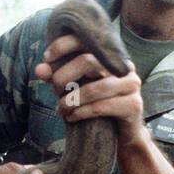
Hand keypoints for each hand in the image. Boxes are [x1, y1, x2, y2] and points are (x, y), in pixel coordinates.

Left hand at [34, 33, 145, 147]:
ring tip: (61, 109)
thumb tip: (40, 69)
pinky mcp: (133, 105)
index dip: (64, 45)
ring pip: (97, 88)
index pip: (87, 39)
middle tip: (55, 91)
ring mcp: (132, 85)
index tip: (47, 58)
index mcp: (110, 57)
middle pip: (89, 61)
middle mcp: (123, 66)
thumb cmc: (97, 105)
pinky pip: (103, 106)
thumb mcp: (75, 89)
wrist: (121, 134)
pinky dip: (83, 112)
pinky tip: (72, 117)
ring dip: (73, 99)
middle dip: (65, 77)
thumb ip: (59, 78)